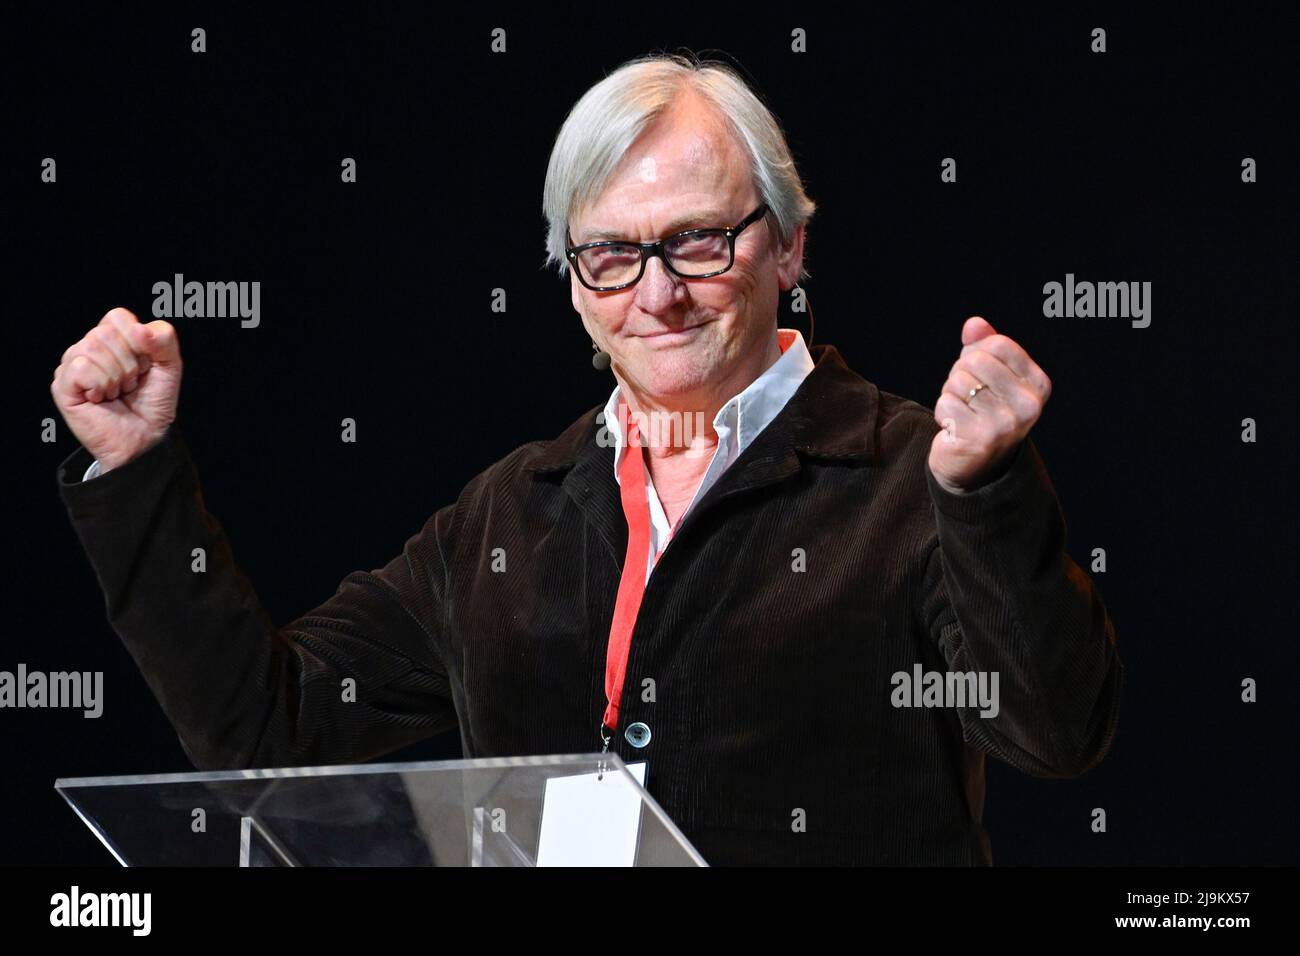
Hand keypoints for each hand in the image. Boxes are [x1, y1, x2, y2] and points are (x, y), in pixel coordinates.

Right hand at [51, 307, 182, 472]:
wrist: (146, 438)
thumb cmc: (153, 403)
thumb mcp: (170, 366)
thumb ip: (164, 340)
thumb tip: (139, 329)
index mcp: (113, 338)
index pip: (117, 317)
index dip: (137, 341)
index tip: (145, 366)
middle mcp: (89, 348)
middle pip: (105, 333)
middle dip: (129, 364)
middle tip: (130, 384)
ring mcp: (73, 365)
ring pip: (92, 348)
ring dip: (116, 377)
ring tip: (116, 392)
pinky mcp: (63, 385)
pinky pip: (81, 367)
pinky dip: (100, 385)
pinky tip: (101, 398)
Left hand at [928, 316, 1050, 493]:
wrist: (974, 464)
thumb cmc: (981, 409)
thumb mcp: (987, 374)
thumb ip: (982, 345)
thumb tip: (974, 324)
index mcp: (1038, 385)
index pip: (997, 344)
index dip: (976, 353)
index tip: (979, 376)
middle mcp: (1029, 405)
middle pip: (975, 360)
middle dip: (960, 375)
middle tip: (967, 397)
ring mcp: (1007, 423)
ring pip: (958, 382)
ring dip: (951, 395)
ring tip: (963, 413)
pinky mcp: (980, 438)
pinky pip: (946, 404)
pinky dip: (943, 413)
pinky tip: (956, 428)